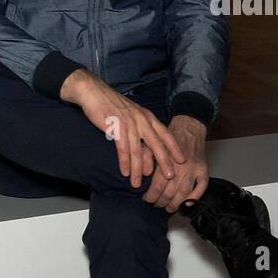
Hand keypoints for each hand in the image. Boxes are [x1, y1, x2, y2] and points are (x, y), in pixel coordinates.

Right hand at [63, 70, 184, 188]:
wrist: (95, 93)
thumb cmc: (113, 105)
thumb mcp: (133, 113)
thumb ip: (142, 126)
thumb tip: (147, 144)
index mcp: (148, 117)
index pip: (166, 134)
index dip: (174, 148)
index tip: (182, 160)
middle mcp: (142, 120)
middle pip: (157, 145)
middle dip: (164, 162)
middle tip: (170, 177)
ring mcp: (130, 124)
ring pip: (137, 151)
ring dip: (138, 169)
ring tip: (137, 183)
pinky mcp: (116, 127)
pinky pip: (123, 149)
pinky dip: (124, 162)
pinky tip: (124, 173)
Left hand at [144, 115, 208, 212]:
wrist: (189, 127)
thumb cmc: (170, 136)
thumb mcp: (153, 143)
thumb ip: (146, 158)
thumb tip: (141, 174)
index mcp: (167, 160)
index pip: (157, 186)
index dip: (151, 196)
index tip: (147, 199)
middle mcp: (181, 167)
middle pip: (170, 192)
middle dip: (161, 202)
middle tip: (157, 205)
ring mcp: (194, 169)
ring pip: (184, 192)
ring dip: (176, 204)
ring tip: (170, 208)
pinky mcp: (204, 169)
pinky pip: (201, 187)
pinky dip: (195, 197)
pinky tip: (187, 204)